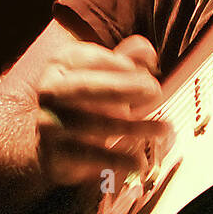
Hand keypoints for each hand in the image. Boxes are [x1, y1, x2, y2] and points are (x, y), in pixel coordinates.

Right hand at [33, 35, 169, 191]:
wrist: (49, 141)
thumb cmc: (83, 100)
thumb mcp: (101, 74)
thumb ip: (125, 60)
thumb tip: (147, 51)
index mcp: (60, 64)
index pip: (90, 59)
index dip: (121, 65)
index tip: (148, 72)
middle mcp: (49, 92)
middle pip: (85, 88)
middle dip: (122, 88)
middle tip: (155, 91)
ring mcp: (49, 124)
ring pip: (92, 124)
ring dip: (132, 127)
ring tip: (163, 128)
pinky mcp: (55, 154)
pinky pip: (89, 156)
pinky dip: (117, 159)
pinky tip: (140, 161)